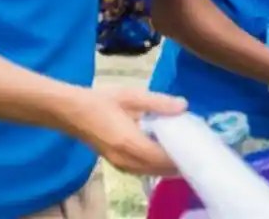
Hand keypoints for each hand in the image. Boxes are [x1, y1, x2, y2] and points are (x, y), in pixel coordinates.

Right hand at [67, 86, 186, 175]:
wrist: (70, 110)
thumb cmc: (100, 100)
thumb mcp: (131, 95)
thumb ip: (158, 102)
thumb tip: (184, 106)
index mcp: (129, 143)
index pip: (161, 157)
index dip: (181, 155)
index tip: (198, 147)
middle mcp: (125, 159)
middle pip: (158, 169)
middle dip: (177, 163)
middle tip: (195, 149)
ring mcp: (119, 164)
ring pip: (150, 172)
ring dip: (167, 167)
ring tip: (184, 152)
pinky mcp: (116, 163)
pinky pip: (142, 170)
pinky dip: (156, 166)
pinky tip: (164, 154)